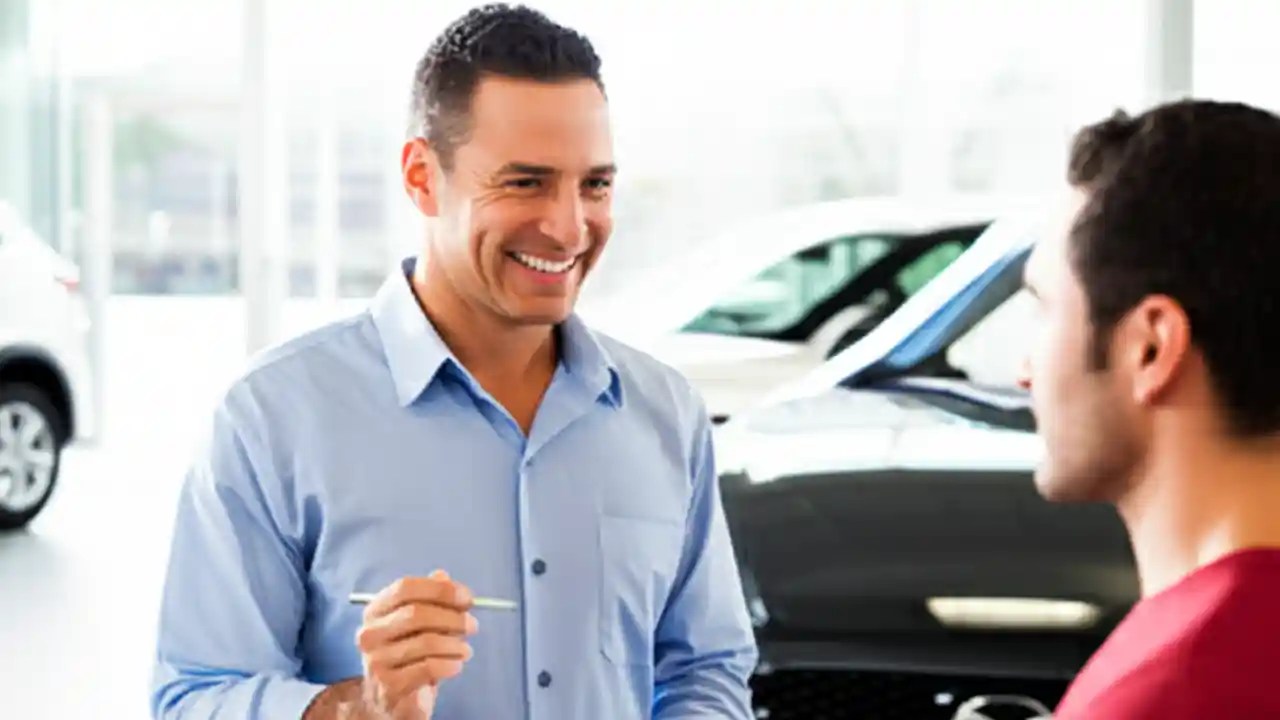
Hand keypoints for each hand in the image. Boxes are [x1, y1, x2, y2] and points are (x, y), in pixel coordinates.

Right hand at [354, 570, 476, 718]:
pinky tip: (456, 665)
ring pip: (426, 642)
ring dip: (455, 644)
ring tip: (465, 650)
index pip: (405, 588)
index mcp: (375, 611)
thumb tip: (444, 576)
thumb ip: (430, 599)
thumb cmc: (408, 656)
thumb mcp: (419, 626)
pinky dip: (450, 663)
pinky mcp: (389, 686)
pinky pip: (428, 667)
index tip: (468, 598)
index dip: (440, 589)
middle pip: (416, 614)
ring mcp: (376, 661)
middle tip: (472, 625)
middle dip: (452, 617)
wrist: (391, 701)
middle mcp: (369, 634)